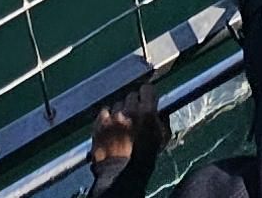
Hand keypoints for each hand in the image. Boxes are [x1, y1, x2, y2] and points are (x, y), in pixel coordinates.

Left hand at [85, 70, 166, 195]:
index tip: (146, 98)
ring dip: (120, 110)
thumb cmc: (143, 159)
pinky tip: (111, 126)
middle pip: (131, 95)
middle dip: (133, 104)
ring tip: (122, 124)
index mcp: (146, 113)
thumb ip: (161, 120)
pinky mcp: (100, 122)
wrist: (120, 173)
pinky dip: (108, 116)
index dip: (147, 94)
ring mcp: (113, 116)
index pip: (147, 89)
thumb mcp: (160, 138)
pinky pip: (105, 111)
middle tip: (134, 115)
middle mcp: (129, 111)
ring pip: (118, 103)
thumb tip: (160, 110)